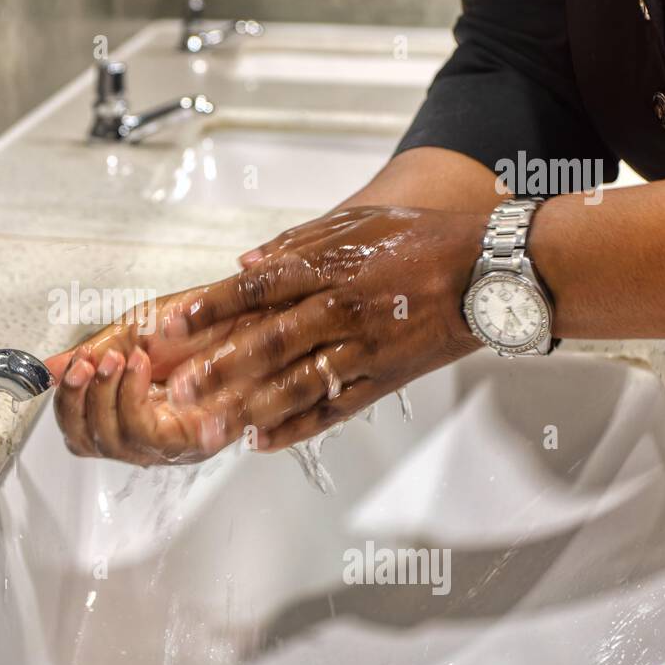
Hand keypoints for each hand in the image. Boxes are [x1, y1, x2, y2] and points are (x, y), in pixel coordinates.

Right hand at [43, 288, 267, 463]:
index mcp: (131, 410)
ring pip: (114, 442)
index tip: (70, 367)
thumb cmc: (206, 321)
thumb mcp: (137, 328)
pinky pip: (147, 436)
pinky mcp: (198, 439)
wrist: (255, 310)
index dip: (66, 403)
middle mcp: (148, 434)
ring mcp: (171, 440)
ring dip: (105, 397)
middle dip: (77, 402)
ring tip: (117, 359)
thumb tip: (48, 367)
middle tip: (88, 364)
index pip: (80, 430)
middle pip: (88, 443)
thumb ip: (95, 351)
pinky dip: (133, 400)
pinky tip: (139, 366)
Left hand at [50, 206, 484, 462]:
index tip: (172, 323)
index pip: (258, 288)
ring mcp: (363, 351)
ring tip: (209, 426)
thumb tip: (243, 262)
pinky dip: (297, 428)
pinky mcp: (383, 381)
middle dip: (219, 368)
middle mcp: (341, 311)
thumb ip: (298, 243)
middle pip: (269, 342)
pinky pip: (334, 410)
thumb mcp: (360, 222)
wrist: (491, 272)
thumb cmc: (422, 240)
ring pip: (296, 385)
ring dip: (248, 407)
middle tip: (177, 388)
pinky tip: (260, 442)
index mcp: (331, 268)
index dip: (212, 306)